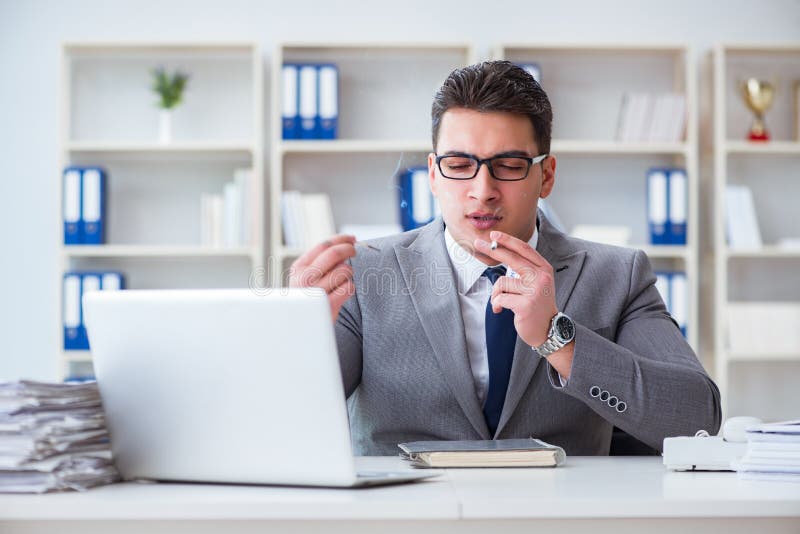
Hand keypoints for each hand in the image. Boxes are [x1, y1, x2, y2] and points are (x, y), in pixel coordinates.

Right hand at [289, 235, 355, 321]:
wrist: (301, 328)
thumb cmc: (308, 299)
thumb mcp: (305, 279)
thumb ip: (320, 263)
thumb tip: (346, 246)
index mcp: (299, 268)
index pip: (323, 245)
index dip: (341, 239)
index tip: (352, 239)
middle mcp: (304, 278)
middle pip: (334, 253)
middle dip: (349, 249)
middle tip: (355, 251)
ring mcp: (315, 291)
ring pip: (344, 270)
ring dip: (349, 273)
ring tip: (341, 282)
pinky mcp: (327, 305)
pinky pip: (349, 287)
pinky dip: (350, 288)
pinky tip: (342, 294)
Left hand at [473, 230, 557, 347]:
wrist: (548, 330)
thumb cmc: (537, 305)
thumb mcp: (536, 283)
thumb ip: (524, 269)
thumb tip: (501, 252)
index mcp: (544, 269)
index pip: (524, 249)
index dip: (508, 240)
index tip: (494, 235)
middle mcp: (541, 277)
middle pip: (512, 259)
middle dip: (492, 250)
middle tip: (477, 243)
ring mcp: (534, 291)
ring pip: (502, 283)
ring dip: (496, 294)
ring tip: (502, 303)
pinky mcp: (526, 305)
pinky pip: (500, 298)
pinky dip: (497, 305)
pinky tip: (502, 310)